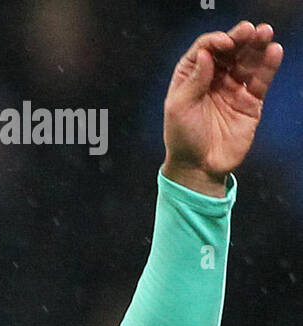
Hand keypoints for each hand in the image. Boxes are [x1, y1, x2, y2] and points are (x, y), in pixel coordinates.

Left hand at [163, 21, 283, 192]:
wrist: (198, 168)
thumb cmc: (183, 138)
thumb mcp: (178, 108)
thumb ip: (193, 80)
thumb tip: (207, 54)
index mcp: (193, 76)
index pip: (207, 49)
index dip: (216, 42)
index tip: (224, 45)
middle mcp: (215, 78)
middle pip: (230, 50)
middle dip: (240, 38)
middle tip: (249, 30)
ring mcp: (234, 88)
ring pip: (248, 60)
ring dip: (257, 45)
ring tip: (265, 33)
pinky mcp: (250, 102)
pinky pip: (261, 80)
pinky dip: (268, 65)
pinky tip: (274, 52)